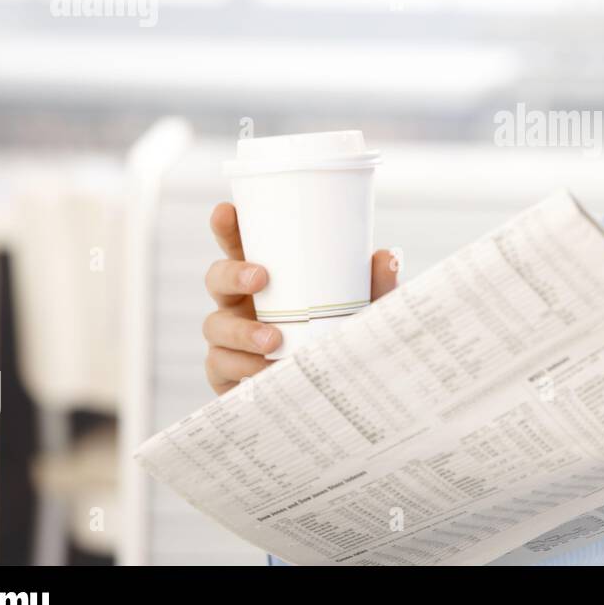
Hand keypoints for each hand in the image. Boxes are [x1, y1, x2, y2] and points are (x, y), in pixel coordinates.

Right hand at [202, 201, 398, 395]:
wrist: (336, 395)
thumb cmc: (341, 340)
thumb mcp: (364, 311)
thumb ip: (376, 286)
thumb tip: (388, 256)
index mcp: (269, 278)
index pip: (240, 245)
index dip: (227, 226)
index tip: (226, 209)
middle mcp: (242, 303)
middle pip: (216, 278)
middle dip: (232, 273)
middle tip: (261, 278)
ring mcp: (229, 339)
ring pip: (215, 325)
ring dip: (241, 331)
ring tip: (274, 341)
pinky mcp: (226, 373)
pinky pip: (219, 366)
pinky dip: (242, 367)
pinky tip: (264, 371)